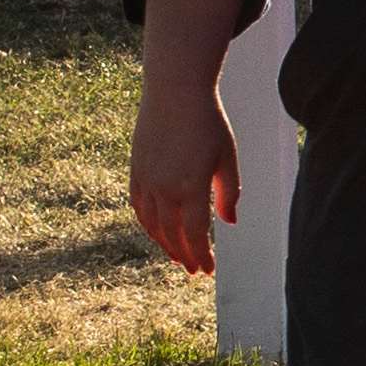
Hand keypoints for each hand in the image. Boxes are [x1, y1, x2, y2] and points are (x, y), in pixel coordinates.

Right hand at [124, 0, 247, 275]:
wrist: (174, 94)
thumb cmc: (208, 123)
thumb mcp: (226, 157)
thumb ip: (229, 192)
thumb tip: (230, 223)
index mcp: (190, 187)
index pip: (195, 234)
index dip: (200, 255)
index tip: (206, 271)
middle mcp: (164, 189)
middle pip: (172, 234)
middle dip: (184, 255)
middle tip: (194, 269)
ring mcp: (146, 181)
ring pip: (152, 225)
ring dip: (165, 244)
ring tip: (178, 255)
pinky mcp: (135, 172)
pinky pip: (139, 208)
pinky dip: (148, 225)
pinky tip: (158, 231)